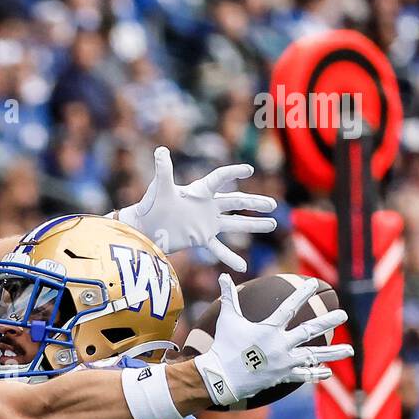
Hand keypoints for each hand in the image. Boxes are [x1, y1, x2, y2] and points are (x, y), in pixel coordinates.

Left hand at [117, 149, 276, 271]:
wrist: (146, 227)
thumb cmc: (152, 204)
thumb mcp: (160, 187)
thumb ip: (163, 170)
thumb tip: (160, 151)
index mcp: (200, 191)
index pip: (220, 179)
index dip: (233, 174)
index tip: (248, 170)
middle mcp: (207, 206)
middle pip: (236, 202)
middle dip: (255, 204)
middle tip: (272, 205)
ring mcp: (207, 223)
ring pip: (235, 224)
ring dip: (253, 225)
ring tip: (272, 224)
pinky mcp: (201, 238)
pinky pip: (219, 249)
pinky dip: (230, 258)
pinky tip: (243, 266)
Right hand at [194, 274, 352, 406]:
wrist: (221, 378)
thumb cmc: (222, 347)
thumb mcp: (227, 319)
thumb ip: (229, 297)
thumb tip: (223, 275)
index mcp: (268, 329)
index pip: (290, 307)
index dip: (302, 294)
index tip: (315, 284)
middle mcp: (280, 345)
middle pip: (309, 331)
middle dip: (328, 322)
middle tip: (343, 315)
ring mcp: (283, 362)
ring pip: (313, 357)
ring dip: (333, 353)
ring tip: (350, 351)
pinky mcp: (281, 377)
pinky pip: (303, 375)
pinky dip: (316, 374)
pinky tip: (328, 372)